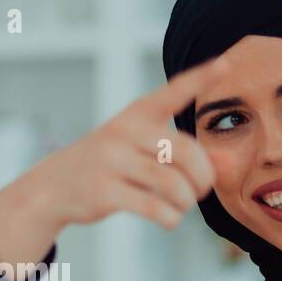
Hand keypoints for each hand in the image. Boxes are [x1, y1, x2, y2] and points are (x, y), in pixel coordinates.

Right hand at [0, 53, 233, 275]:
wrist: (54, 185)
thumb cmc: (111, 166)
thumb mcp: (140, 149)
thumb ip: (182, 154)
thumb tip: (227, 166)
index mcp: (137, 114)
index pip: (174, 91)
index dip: (201, 78)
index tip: (227, 61)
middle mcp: (125, 132)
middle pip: (186, 152)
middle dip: (203, 177)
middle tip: (201, 190)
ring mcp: (112, 161)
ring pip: (173, 185)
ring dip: (186, 202)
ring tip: (182, 206)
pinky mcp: (105, 192)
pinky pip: (155, 208)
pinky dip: (171, 218)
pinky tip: (170, 219)